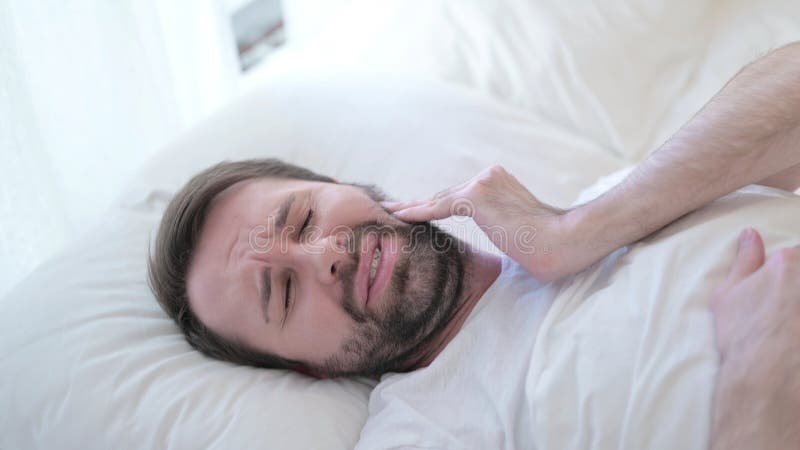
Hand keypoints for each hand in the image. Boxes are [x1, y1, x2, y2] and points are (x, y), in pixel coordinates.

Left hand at [381, 165, 580, 280]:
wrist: (563, 240)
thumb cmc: (548, 244)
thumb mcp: (518, 230)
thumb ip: (498, 225)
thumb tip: (495, 239)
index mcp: (499, 181)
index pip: (460, 195)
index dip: (436, 204)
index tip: (416, 211)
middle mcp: (489, 176)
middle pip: (445, 195)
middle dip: (420, 204)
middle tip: (393, 210)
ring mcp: (482, 183)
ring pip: (440, 199)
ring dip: (413, 208)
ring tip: (389, 213)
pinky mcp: (477, 197)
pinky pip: (438, 206)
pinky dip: (417, 211)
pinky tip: (397, 216)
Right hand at [709, 228, 799, 449]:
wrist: (765, 375)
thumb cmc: (743, 335)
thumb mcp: (728, 294)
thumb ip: (744, 260)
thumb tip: (750, 234)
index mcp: (786, 263)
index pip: (793, 258)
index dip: (784, 277)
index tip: (776, 298)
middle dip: (794, 292)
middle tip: (785, 316)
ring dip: (797, 310)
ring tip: (790, 330)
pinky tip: (795, 338)